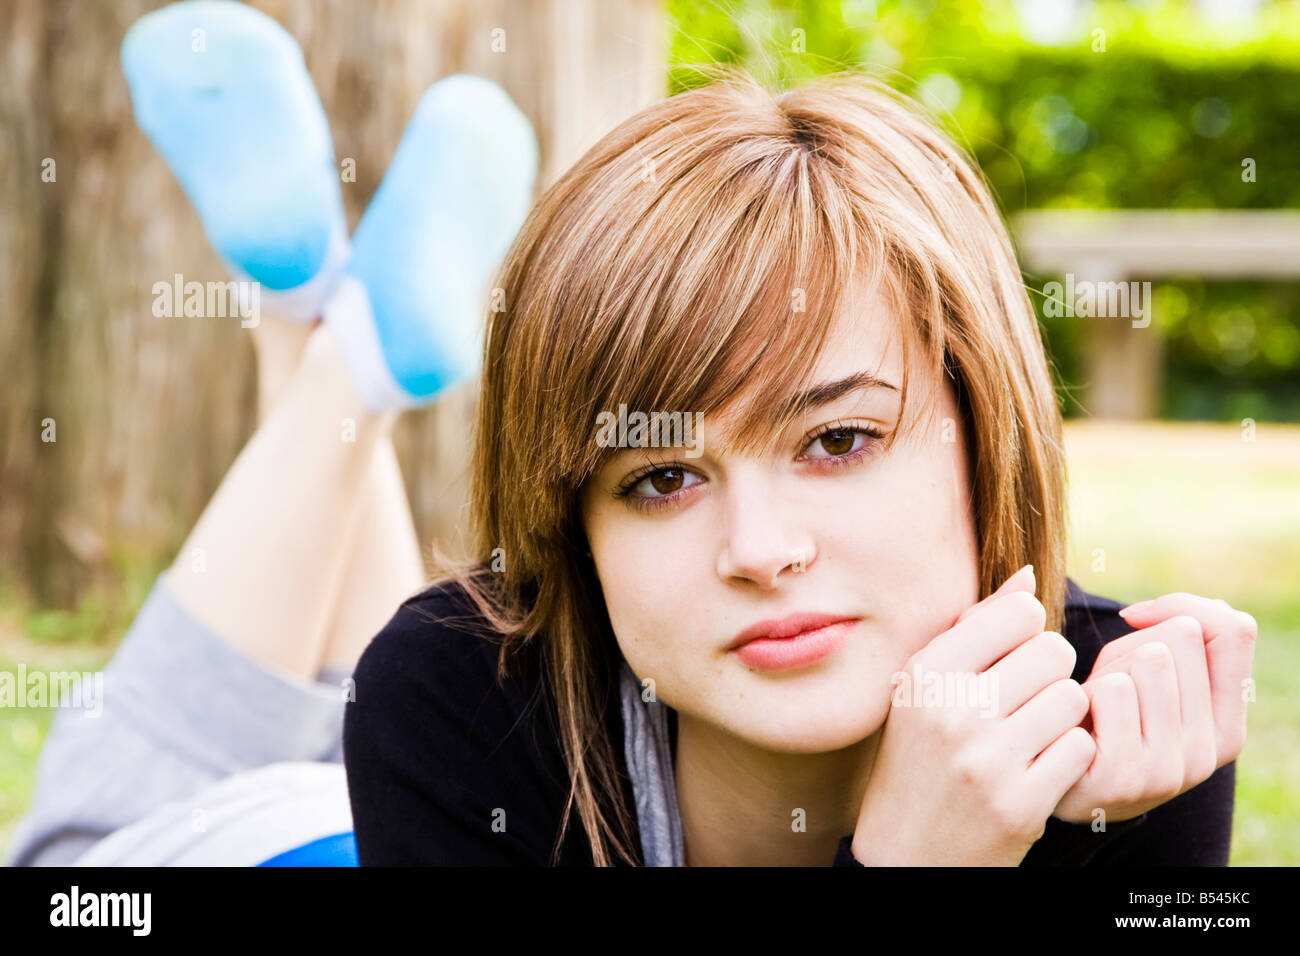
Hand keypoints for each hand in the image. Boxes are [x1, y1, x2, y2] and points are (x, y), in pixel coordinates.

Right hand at [850, 566, 1095, 865]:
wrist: (909, 853)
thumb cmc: (922, 755)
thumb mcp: (927, 687)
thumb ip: (976, 628)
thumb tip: (1029, 576)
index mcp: (926, 674)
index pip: (1019, 612)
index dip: (1027, 632)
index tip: (1010, 659)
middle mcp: (952, 712)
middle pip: (1054, 651)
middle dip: (1050, 673)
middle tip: (1025, 699)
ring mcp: (987, 760)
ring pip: (1073, 700)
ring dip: (1064, 716)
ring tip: (1032, 733)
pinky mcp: (1021, 803)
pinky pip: (1080, 750)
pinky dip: (1069, 757)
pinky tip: (1039, 767)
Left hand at [1052, 593, 1256, 823]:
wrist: (1049, 778)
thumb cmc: (1100, 712)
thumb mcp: (1145, 668)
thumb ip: (1177, 632)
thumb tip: (1186, 618)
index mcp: (1227, 729)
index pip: (1234, 631)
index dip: (1181, 607)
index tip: (1139, 622)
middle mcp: (1208, 754)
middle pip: (1182, 636)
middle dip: (1134, 647)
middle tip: (1110, 692)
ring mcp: (1170, 770)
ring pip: (1151, 658)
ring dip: (1109, 671)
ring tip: (1095, 709)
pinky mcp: (1126, 777)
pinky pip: (1115, 689)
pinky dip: (1085, 693)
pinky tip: (1078, 727)